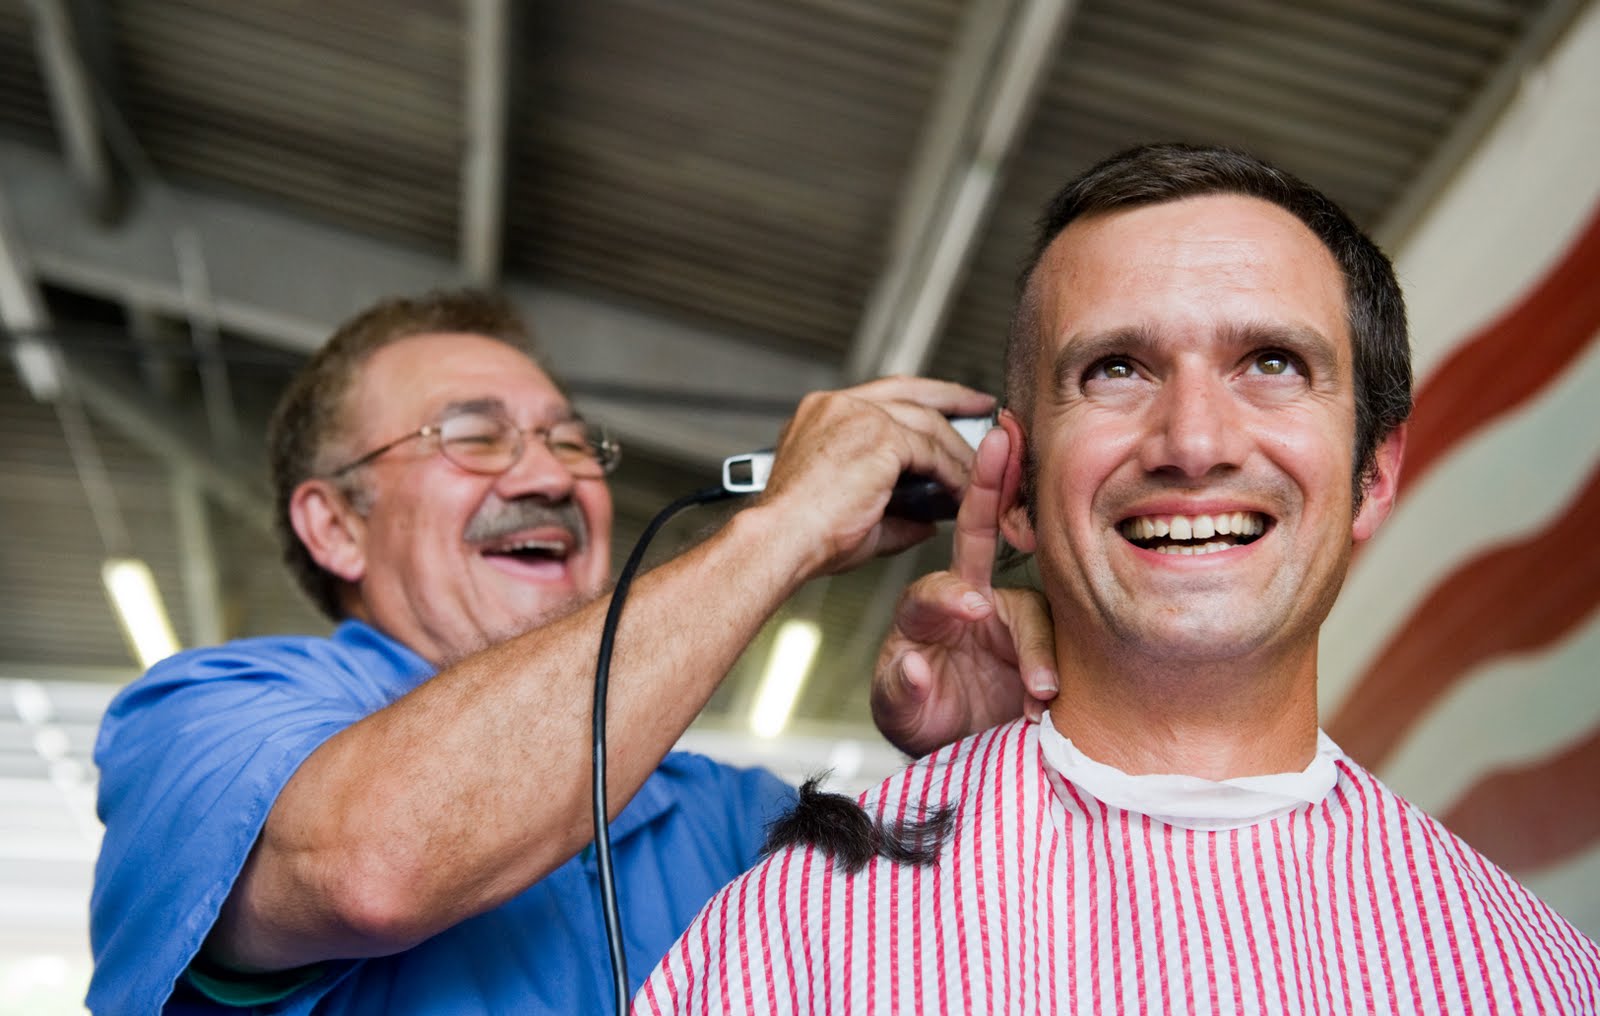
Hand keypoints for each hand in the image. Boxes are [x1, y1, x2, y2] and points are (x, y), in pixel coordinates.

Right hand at [755, 376, 994, 576]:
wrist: (781, 541)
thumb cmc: (801, 536)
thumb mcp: (851, 514)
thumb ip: (893, 511)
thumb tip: (926, 521)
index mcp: (820, 416)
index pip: (882, 396)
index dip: (920, 400)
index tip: (947, 407)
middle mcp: (835, 406)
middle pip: (910, 392)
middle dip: (952, 400)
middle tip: (981, 409)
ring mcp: (856, 415)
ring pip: (926, 422)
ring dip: (956, 449)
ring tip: (978, 470)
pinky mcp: (878, 436)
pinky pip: (930, 450)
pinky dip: (951, 470)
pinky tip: (962, 488)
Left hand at [871, 427, 1057, 757]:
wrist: (960, 744)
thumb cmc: (920, 713)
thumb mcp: (897, 711)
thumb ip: (899, 690)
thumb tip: (912, 666)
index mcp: (922, 612)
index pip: (930, 591)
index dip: (949, 594)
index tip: (973, 608)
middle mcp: (968, 599)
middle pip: (979, 539)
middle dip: (990, 488)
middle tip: (1001, 459)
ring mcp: (1008, 615)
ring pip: (1032, 608)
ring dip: (1039, 648)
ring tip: (1041, 692)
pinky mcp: (1044, 638)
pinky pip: (1061, 640)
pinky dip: (1058, 667)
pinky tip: (1050, 701)